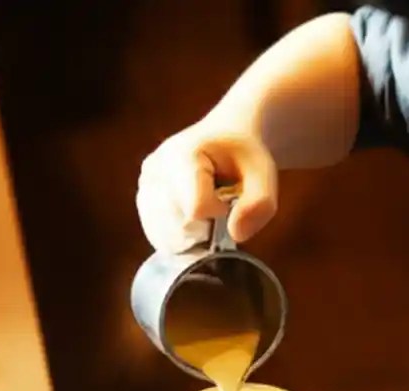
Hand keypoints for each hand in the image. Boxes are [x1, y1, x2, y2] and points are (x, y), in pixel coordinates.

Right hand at [136, 122, 278, 253]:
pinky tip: (193, 216)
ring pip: (167, 238)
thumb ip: (260, 204)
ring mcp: (145, 186)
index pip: (197, 210)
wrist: (224, 135)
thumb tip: (237, 234)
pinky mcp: (143, 199)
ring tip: (205, 207)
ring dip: (193, 235)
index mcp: (182, 157)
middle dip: (206, 228)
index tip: (230, 196)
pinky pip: (160, 237)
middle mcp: (155, 170)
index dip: (220, 213)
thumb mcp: (264, 172)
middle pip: (179, 228)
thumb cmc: (243, 154)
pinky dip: (180, 237)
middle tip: (219, 202)